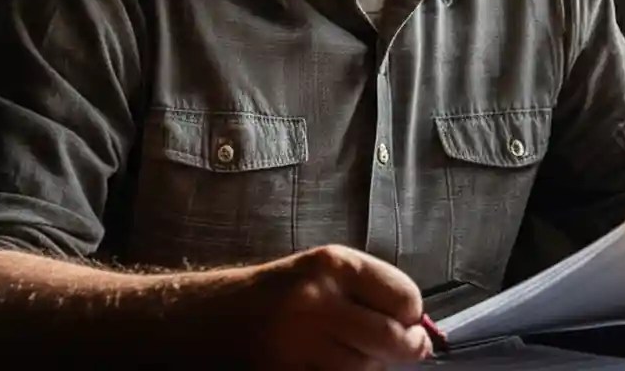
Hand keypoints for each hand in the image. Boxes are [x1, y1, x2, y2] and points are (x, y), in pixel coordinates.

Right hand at [245, 244, 432, 369]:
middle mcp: (315, 302)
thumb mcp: (321, 273)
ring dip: (370, 368)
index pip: (404, 297)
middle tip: (406, 350)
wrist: (203, 318)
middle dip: (405, 349)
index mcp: (331, 265)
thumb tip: (421, 330)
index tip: (407, 320)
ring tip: (351, 354)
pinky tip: (327, 366)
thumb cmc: (275, 296)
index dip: (412, 314)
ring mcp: (296, 345)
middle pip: (391, 339)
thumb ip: (370, 291)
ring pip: (366, 369)